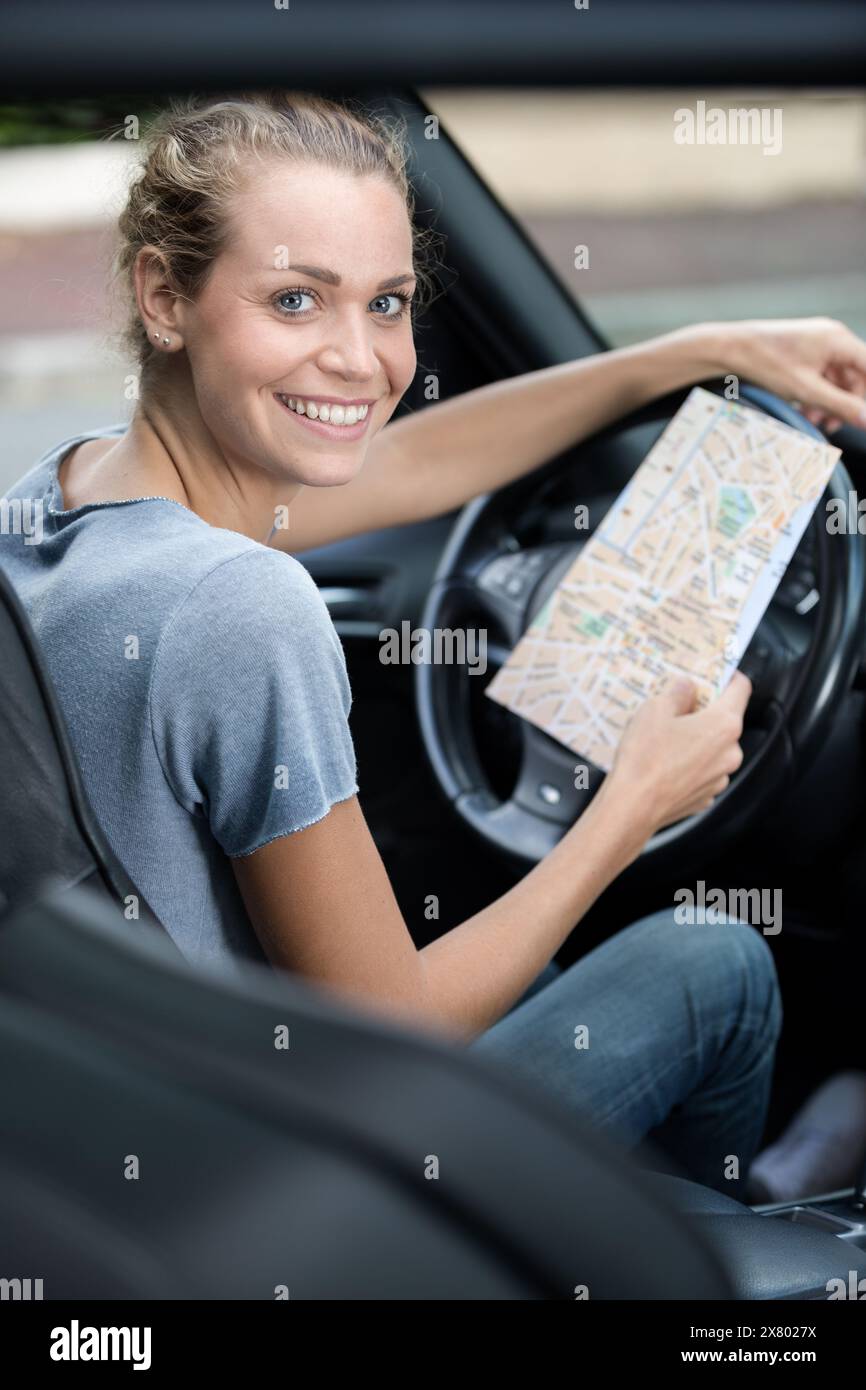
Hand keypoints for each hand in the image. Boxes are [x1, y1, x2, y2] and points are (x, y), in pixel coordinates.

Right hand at [608, 672, 751, 834]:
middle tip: (677, 707)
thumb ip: (677, 692)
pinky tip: (665, 762)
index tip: (715, 673)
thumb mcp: (655, 710)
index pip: (741, 689)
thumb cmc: (644, 759)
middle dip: (704, 711)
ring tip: (665, 739)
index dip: (728, 676)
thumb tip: (687, 687)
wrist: (633, 807)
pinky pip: (702, 771)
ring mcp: (720, 777)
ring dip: (696, 740)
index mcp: (724, 725)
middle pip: (725, 720)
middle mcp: (730, 752)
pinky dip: (689, 764)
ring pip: (713, 748)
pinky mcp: (706, 795)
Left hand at [717, 316, 865, 435]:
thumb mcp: (807, 391)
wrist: (730, 348)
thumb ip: (841, 405)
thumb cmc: (767, 363)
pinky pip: (821, 375)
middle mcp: (833, 337)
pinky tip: (803, 409)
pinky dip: (816, 394)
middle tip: (829, 426)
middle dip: (844, 403)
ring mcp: (818, 343)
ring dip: (828, 402)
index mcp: (839, 340)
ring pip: (837, 379)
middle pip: (855, 376)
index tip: (860, 417)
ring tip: (812, 420)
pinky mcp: (805, 351)